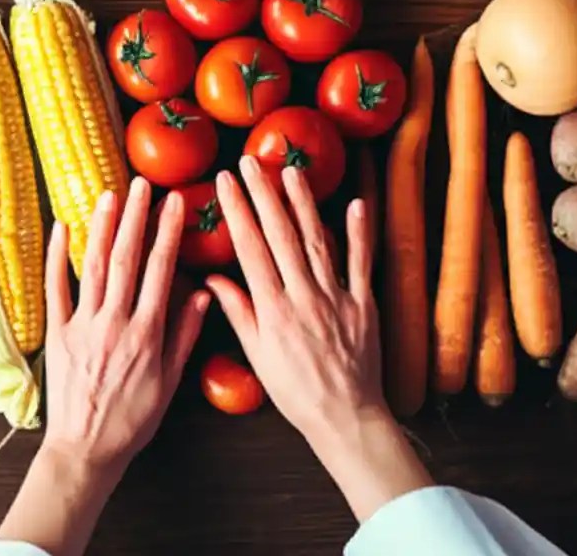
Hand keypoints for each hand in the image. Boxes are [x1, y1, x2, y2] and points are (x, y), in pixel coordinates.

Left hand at [0, 177, 209, 553]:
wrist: (86, 450)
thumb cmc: (132, 421)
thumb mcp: (170, 382)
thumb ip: (184, 335)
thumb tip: (201, 293)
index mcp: (147, 334)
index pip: (161, 270)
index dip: (168, 232)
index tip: (175, 203)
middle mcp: (114, 323)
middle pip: (126, 259)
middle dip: (136, 217)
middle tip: (142, 183)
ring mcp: (82, 327)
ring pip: (93, 267)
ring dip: (102, 227)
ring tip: (109, 193)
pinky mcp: (57, 335)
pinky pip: (55, 289)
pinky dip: (56, 257)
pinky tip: (61, 228)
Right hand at [207, 156, 432, 520]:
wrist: (343, 415)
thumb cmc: (295, 391)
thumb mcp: (256, 355)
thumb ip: (238, 311)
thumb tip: (213, 278)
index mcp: (273, 309)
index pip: (250, 249)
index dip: (237, 211)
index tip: (225, 183)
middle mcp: (303, 296)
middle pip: (280, 235)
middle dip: (263, 194)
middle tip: (250, 162)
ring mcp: (336, 297)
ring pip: (317, 241)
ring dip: (303, 203)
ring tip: (290, 171)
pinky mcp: (363, 303)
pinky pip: (360, 263)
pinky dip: (359, 232)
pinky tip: (355, 203)